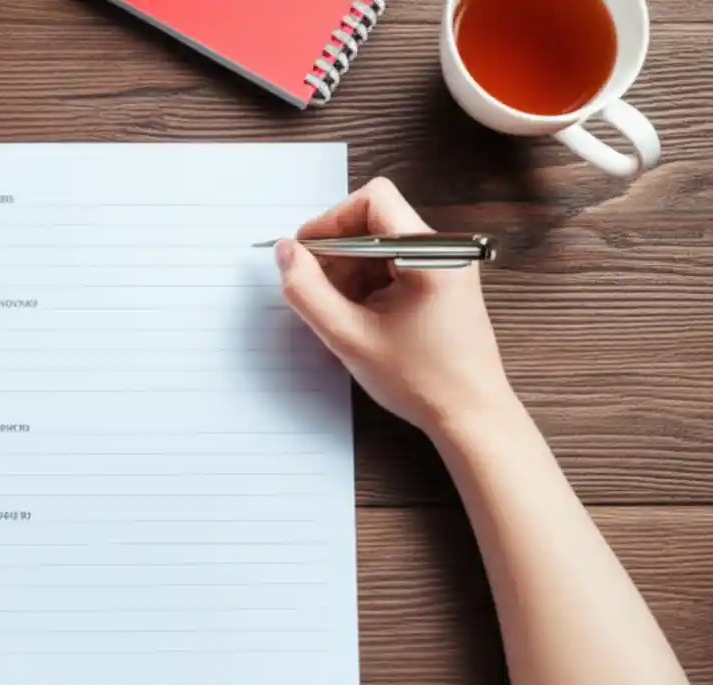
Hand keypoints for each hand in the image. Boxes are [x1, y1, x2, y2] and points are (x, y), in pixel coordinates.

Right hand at [276, 178, 516, 435]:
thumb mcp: (348, 337)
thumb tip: (285, 252)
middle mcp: (444, 248)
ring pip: (381, 243)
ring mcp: (447, 264)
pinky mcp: (444, 281)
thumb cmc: (419, 381)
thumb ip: (306, 291)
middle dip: (338, 251)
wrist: (471, 415)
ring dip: (351, 269)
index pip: (372, 198)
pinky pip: (395, 263)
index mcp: (428, 252)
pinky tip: (361, 316)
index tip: (307, 256)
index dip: (331, 221)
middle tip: (318, 293)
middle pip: (374, 220)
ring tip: (341, 312)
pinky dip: (370, 282)